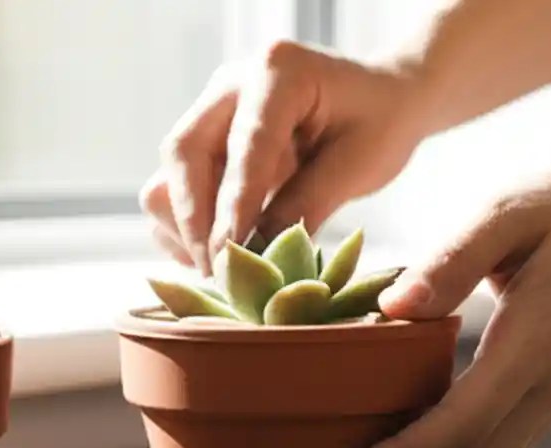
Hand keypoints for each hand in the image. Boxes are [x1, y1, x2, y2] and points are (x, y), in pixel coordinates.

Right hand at [139, 41, 425, 274]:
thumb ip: (306, 204)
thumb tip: (255, 254)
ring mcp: (212, 110)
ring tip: (220, 269)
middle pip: (184, 153)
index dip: (235, 207)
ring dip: (184, 227)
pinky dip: (185, 228)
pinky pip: (173, 188)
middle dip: (196, 220)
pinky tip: (218, 256)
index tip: (232, 257)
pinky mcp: (206, 140)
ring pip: (168, 174)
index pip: (246, 146)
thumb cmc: (380, 124)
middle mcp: (231, 83)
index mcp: (278, 70)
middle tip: (220, 273)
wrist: (382, 99)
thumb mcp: (358, 165)